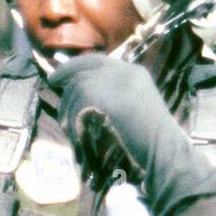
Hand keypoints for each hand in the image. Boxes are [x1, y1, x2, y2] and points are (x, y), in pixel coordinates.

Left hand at [49, 53, 215, 215]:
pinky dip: (73, 120)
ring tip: (69, 128)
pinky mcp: (107, 97)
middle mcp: (126, 72)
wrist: (164, 154)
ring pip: (77, 88)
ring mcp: (117, 83)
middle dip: (65, 79)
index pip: (97, 61)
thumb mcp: (132, 110)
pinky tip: (76, 135)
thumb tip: (77, 94)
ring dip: (67, 108)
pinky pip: (78, 103)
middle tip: (51, 86)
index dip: (74, 66)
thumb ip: (111, 97)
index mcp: (135, 73)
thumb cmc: (149, 141)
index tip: (57, 76)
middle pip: (83, 70)